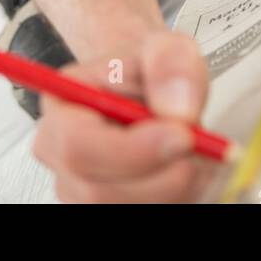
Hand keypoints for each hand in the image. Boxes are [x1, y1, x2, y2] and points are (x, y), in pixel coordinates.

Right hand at [32, 28, 215, 203]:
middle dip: (162, 174)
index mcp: (61, 107)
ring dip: (174, 186)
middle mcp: (61, 158)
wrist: (146, 89)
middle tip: (198, 144)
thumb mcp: (164, 45)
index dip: (131, 150)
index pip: (78, 146)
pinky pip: (149, 215)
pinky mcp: (109, 210)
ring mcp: (82, 194)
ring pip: (131, 209)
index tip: (181, 136)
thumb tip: (178, 109)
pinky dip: (177, 198)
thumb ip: (170, 62)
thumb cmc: (144, 70)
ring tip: (189, 148)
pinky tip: (181, 167)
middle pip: (101, 191)